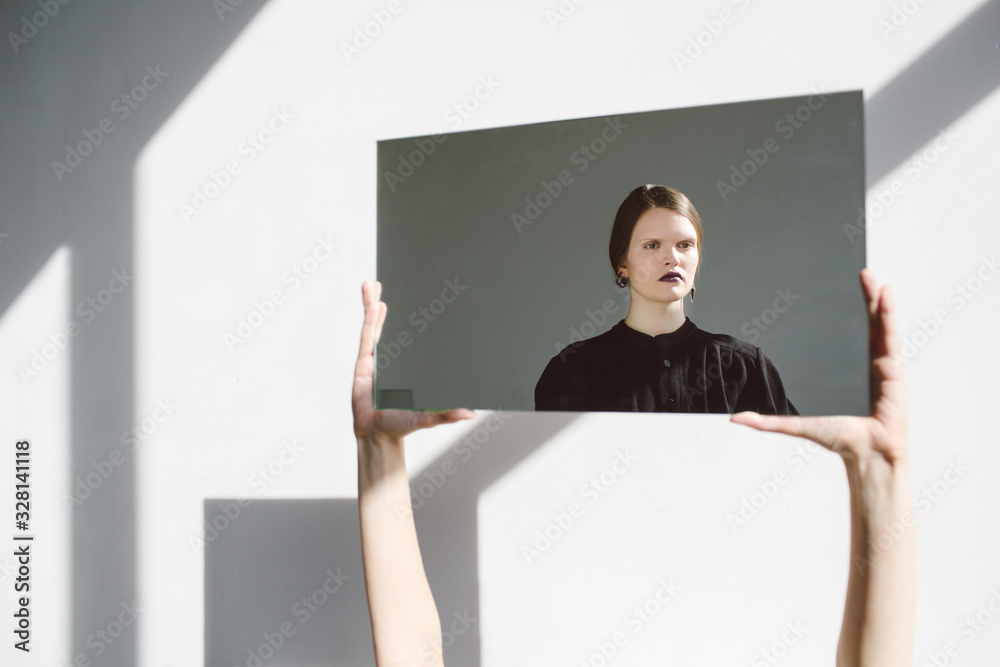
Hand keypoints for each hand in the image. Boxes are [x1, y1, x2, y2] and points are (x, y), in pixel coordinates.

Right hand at [353, 280, 475, 442]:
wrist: (377, 433)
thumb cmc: (402, 423)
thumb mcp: (428, 417)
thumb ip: (446, 414)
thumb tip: (471, 413)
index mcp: (415, 364)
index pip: (422, 336)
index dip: (425, 317)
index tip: (433, 296)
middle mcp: (399, 356)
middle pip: (400, 323)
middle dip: (400, 300)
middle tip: (406, 277)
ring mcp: (381, 357)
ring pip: (378, 325)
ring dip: (376, 304)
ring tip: (376, 284)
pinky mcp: (365, 362)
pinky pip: (367, 336)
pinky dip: (370, 319)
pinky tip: (373, 303)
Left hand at [730, 269, 907, 464]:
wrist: (866, 454)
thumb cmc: (840, 441)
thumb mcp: (796, 425)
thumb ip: (768, 421)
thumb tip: (735, 419)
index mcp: (853, 372)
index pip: (850, 337)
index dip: (850, 315)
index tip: (842, 293)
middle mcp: (871, 366)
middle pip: (868, 326)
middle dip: (866, 300)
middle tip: (862, 275)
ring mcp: (884, 367)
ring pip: (881, 328)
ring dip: (878, 302)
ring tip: (872, 278)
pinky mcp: (893, 371)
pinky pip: (890, 338)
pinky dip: (889, 316)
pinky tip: (887, 296)